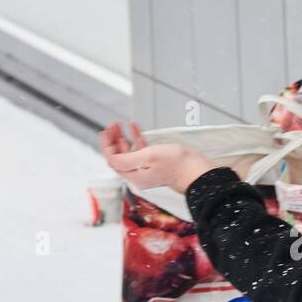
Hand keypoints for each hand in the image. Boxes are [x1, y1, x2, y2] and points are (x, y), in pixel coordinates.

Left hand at [101, 121, 215, 192]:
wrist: (196, 170)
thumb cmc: (177, 164)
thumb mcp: (148, 157)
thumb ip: (126, 159)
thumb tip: (110, 159)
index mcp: (134, 175)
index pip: (113, 160)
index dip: (107, 144)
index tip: (105, 131)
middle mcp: (139, 174)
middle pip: (120, 156)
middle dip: (114, 139)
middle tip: (113, 125)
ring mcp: (147, 170)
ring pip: (129, 152)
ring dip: (123, 138)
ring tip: (121, 125)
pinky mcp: (156, 164)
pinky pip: (141, 150)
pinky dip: (136, 138)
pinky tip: (135, 129)